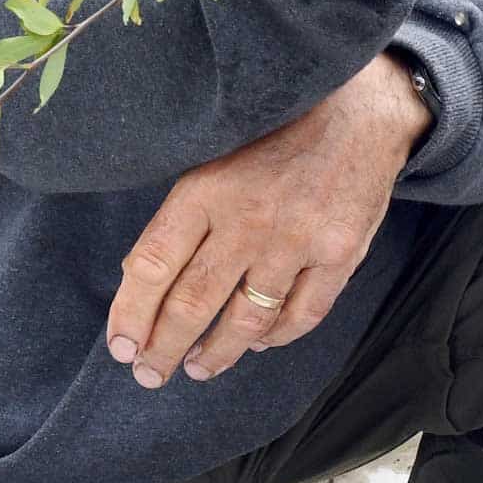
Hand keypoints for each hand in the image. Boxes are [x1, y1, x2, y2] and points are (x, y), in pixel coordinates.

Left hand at [105, 53, 431, 386]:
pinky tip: (258, 342)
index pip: (153, 265)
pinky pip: (301, 315)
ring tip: (198, 367)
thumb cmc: (279, 130)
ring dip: (216, 353)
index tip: (121, 346)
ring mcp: (297, 240)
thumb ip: (188, 212)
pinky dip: (275, 337)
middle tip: (150, 374)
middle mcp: (249, 219)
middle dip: (164, 349)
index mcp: (208, 188)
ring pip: (246, 321)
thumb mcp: (218, 153)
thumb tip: (147, 279)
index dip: (131, 314)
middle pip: (192, 304)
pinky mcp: (339, 254)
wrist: (361, 108)